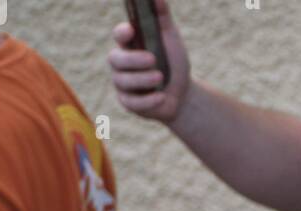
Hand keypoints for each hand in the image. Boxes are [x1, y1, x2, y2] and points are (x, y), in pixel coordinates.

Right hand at [109, 0, 191, 123]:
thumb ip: (163, 18)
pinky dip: (148, 100)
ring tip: (161, 78)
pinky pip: (132, 102)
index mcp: (130, 44)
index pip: (119, 35)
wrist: (184, 95)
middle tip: (153, 60)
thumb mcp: (171, 39)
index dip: (122, 33)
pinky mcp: (129, 103)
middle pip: (116, 59)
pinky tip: (161, 97)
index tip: (131, 31)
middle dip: (133, 60)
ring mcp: (123, 83)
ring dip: (142, 79)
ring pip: (123, 81)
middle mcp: (122, 63)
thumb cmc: (174, 63)